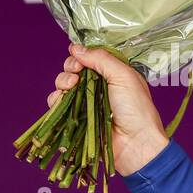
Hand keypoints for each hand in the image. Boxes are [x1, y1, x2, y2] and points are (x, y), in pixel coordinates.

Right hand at [50, 44, 169, 175]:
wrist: (136, 144)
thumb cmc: (137, 110)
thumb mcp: (124, 77)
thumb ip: (102, 59)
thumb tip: (76, 48)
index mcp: (115, 75)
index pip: (90, 59)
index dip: (81, 56)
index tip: (78, 58)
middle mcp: (100, 87)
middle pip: (74, 70)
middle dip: (70, 67)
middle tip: (76, 74)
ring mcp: (88, 103)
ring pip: (64, 85)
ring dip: (63, 82)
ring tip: (71, 86)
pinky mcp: (78, 118)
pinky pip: (58, 104)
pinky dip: (56, 99)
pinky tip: (62, 99)